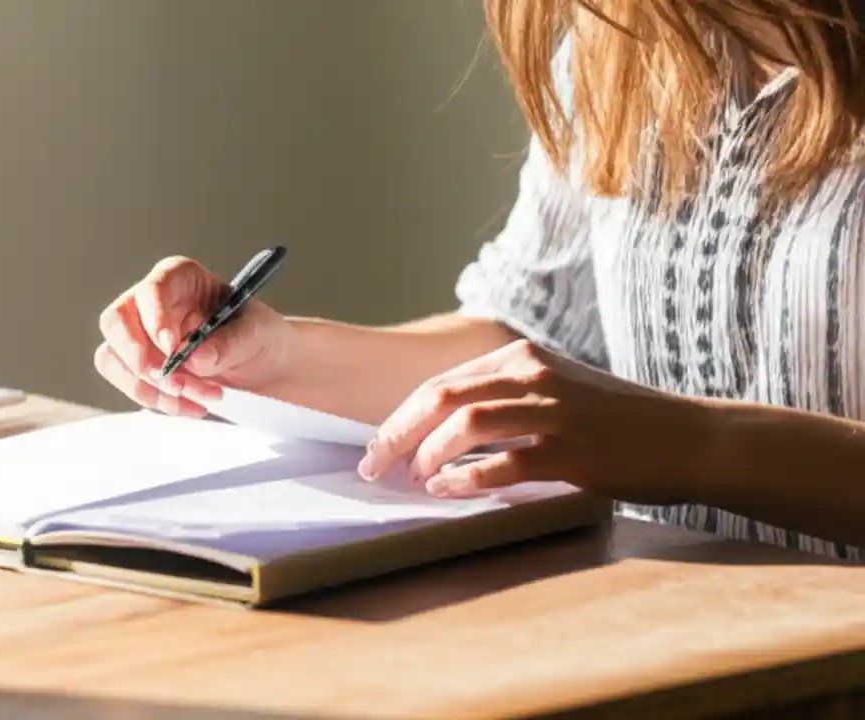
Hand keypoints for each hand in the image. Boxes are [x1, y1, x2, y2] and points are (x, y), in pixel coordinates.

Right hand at [96, 256, 292, 416]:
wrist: (266, 366)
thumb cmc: (259, 335)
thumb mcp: (257, 333)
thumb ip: (227, 342)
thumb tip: (194, 357)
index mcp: (181, 279)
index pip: (153, 289)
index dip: (155, 318)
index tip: (171, 348)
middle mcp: (152, 303)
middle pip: (116, 321)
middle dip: (138, 356)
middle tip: (170, 380)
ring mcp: (141, 336)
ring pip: (114, 358)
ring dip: (150, 386)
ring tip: (194, 397)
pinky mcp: (142, 367)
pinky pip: (129, 384)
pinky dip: (156, 400)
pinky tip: (190, 406)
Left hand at [357, 339, 711, 503]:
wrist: (688, 436)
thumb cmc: (616, 419)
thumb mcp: (555, 388)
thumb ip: (503, 397)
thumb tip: (438, 427)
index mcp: (521, 357)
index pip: (440, 383)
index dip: (400, 416)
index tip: (378, 447)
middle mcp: (533, 375)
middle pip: (441, 397)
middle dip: (396, 433)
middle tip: (373, 466)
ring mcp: (554, 411)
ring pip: (467, 423)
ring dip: (427, 453)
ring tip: (413, 479)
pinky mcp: (573, 451)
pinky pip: (505, 463)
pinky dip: (467, 479)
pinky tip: (447, 492)